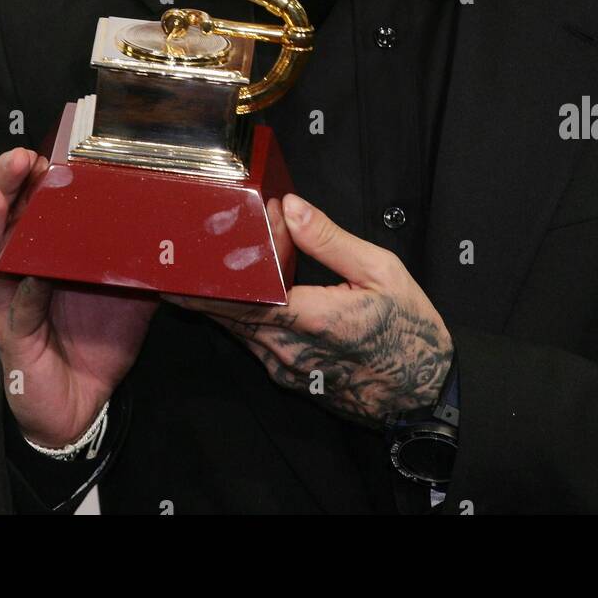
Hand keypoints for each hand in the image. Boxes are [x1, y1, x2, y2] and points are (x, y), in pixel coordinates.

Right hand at [0, 147, 158, 448]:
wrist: (81, 404)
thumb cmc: (98, 336)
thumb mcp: (129, 287)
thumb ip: (143, 254)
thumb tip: (181, 220)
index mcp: (46, 248)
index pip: (32, 200)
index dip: (33, 172)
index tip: (46, 144)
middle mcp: (20, 268)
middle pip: (3, 217)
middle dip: (4, 183)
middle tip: (17, 158)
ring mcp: (12, 301)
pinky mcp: (15, 337)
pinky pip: (19, 310)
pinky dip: (26, 293)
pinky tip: (33, 278)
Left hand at [161, 194, 453, 429]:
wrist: (424, 391)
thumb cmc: (409, 329)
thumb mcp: (381, 270)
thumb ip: (330, 239)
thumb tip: (289, 206)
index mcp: (313, 319)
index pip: (243, 301)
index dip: (205, 285)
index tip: (177, 267)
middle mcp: (291, 351)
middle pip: (230, 317)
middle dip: (200, 290)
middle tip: (174, 261)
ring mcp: (288, 369)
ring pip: (238, 331)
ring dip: (218, 304)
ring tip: (196, 271)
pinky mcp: (291, 378)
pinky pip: (254, 344)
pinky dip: (239, 318)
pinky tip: (238, 296)